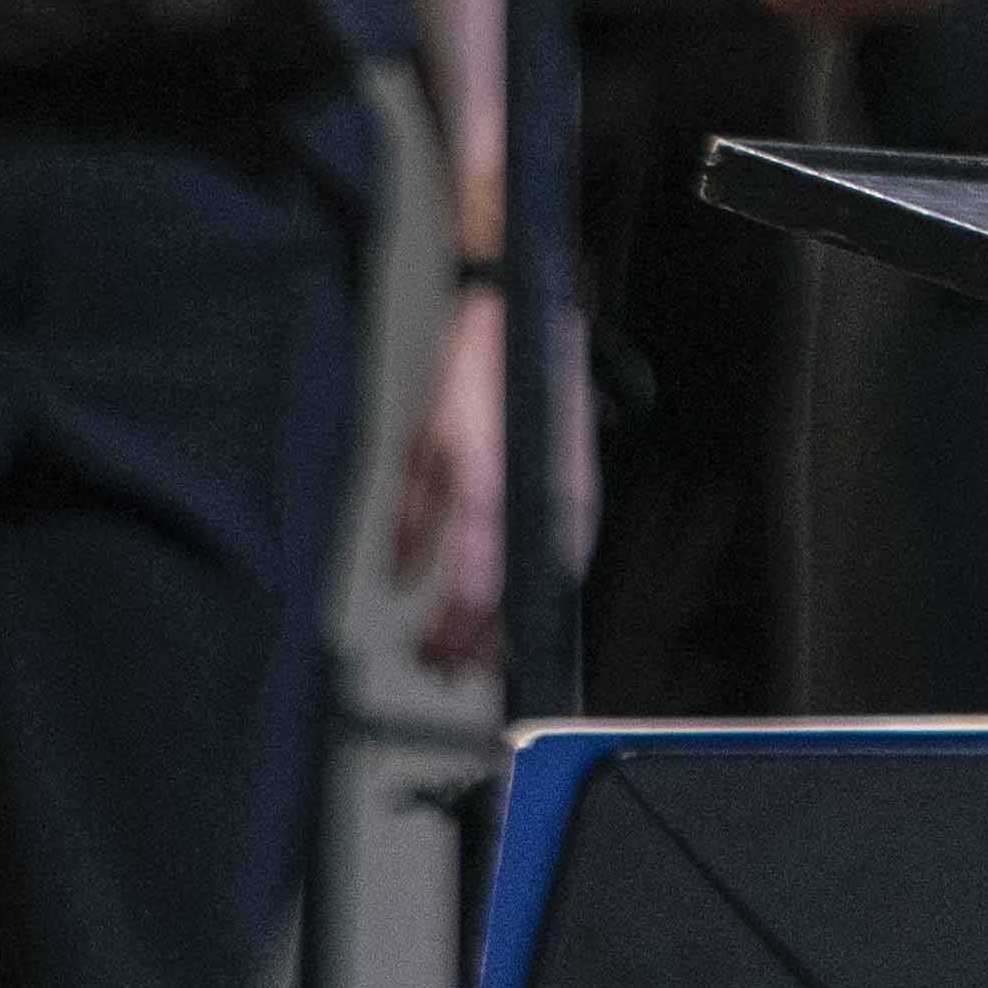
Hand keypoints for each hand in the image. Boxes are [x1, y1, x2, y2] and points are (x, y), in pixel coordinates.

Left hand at [391, 288, 601, 680]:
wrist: (525, 319)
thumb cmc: (469, 375)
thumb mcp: (419, 446)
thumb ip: (411, 521)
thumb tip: (401, 581)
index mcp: (489, 490)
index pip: (475, 591)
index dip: (449, 634)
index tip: (423, 656)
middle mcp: (537, 501)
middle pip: (514, 601)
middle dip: (478, 645)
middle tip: (441, 669)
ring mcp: (571, 495)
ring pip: (546, 586)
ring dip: (512, 624)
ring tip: (477, 652)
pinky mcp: (585, 487)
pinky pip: (567, 557)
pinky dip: (540, 590)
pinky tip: (518, 605)